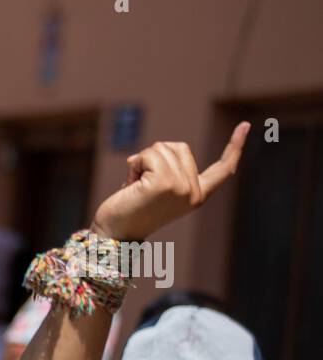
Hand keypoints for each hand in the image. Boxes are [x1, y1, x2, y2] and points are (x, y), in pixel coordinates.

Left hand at [89, 122, 248, 240]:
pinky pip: (149, 154)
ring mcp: (181, 188)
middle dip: (155, 156)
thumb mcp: (154, 187)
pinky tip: (130, 183)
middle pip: (180, 148)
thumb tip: (151, 151)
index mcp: (197, 196)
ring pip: (163, 148)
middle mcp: (193, 192)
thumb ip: (164, 168)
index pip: (223, 169)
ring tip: (134, 185)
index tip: (246, 125)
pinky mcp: (164, 183)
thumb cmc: (128, 211)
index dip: (235, 146)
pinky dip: (136, 163)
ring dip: (142, 161)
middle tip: (140, 183)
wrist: (114, 235)